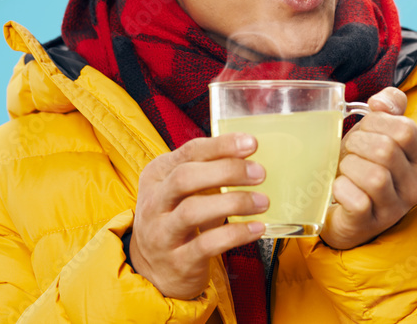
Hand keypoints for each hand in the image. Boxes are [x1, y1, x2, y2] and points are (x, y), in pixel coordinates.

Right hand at [129, 133, 268, 299]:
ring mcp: (162, 234)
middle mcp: (154, 203)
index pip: (189, 152)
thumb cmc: (177, 221)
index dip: (221, 146)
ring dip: (234, 202)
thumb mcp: (183, 193)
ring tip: (262, 201)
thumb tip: (250, 155)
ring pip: (192, 210)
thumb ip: (208, 172)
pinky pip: (207, 244)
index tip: (251, 143)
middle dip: (226, 171)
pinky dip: (236, 233)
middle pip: (185, 177)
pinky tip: (257, 228)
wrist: (156, 272)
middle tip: (259, 173)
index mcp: (157, 176)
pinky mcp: (178, 262)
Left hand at [319, 87, 416, 249]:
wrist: (344, 205)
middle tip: (349, 149)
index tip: (365, 129)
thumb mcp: (379, 130)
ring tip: (345, 168)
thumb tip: (379, 103)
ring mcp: (394, 209)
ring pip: (375, 178)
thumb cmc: (363, 162)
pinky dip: (341, 188)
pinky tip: (339, 187)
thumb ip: (389, 106)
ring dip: (350, 165)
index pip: (406, 129)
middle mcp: (415, 186)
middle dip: (358, 143)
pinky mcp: (369, 224)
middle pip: (387, 151)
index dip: (377, 122)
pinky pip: (357, 201)